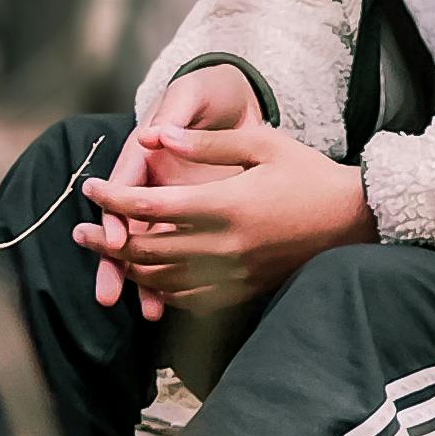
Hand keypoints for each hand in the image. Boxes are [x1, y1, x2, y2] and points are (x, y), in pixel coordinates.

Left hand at [76, 118, 373, 313]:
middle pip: (147, 251)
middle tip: (80, 230)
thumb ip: (204, 145)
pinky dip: (160, 288)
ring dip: (127, 268)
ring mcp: (234, 275)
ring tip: (106, 252)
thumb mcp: (260, 144)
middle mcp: (226, 247)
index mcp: (227, 205)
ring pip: (162, 281)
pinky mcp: (242, 292)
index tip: (90, 189)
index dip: (113, 200)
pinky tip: (147, 274)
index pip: (152, 208)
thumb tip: (152, 137)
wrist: (354, 221)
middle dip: (107, 240)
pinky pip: (188, 299)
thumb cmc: (307, 174)